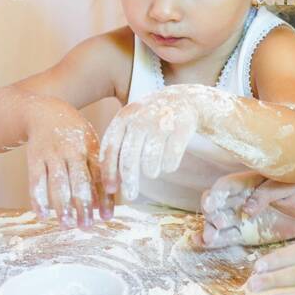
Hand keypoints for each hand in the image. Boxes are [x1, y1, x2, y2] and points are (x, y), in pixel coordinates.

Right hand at [23, 96, 104, 227]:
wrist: (43, 111)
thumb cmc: (74, 133)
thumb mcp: (91, 143)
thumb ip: (98, 169)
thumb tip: (105, 202)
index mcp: (90, 147)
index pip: (99, 175)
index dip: (104, 197)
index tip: (107, 217)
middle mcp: (71, 150)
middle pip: (79, 181)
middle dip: (83, 205)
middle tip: (86, 226)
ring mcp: (51, 154)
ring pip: (57, 183)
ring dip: (62, 206)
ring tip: (67, 225)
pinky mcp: (34, 158)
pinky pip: (36, 181)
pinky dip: (38, 198)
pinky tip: (42, 215)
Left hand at [99, 86, 202, 204]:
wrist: (186, 98)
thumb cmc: (153, 118)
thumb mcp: (132, 123)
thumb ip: (119, 146)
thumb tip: (110, 181)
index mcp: (124, 116)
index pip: (111, 148)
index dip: (108, 171)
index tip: (110, 190)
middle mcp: (141, 117)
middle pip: (130, 158)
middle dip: (129, 180)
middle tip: (130, 195)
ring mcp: (162, 120)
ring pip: (150, 160)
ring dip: (150, 172)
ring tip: (152, 172)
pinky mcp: (182, 126)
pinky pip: (171, 157)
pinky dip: (169, 166)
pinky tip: (169, 165)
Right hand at [197, 172, 294, 246]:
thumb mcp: (287, 187)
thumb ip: (266, 195)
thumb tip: (246, 209)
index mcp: (248, 182)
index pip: (226, 186)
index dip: (216, 194)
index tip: (211, 204)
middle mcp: (239, 199)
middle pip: (217, 204)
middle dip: (212, 213)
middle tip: (219, 223)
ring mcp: (240, 217)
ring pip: (217, 221)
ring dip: (209, 228)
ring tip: (208, 238)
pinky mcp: (245, 233)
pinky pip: (226, 237)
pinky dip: (213, 240)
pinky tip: (201, 242)